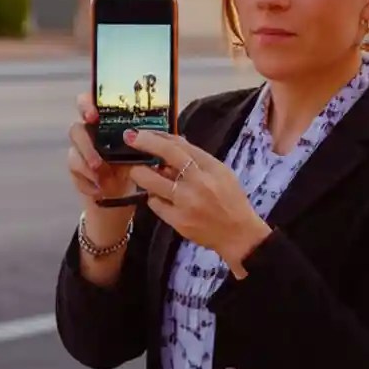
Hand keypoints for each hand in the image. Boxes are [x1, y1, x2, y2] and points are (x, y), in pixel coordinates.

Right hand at [67, 93, 135, 234]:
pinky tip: (99, 189)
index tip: (94, 115)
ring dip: (87, 165)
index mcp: (104, 120)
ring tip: (101, 175)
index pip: (88, 102)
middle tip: (97, 156)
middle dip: (84, 141)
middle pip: (76, 129)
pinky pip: (76, 174)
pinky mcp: (76, 171)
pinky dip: (88, 183)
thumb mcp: (142, 150)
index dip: (86, 105)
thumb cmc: (134, 162)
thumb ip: (146, 141)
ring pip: (73, 154)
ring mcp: (79, 152)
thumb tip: (159, 136)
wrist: (122, 191)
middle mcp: (88, 133)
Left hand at [123, 128, 272, 277]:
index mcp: (211, 167)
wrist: (238, 234)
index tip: (139, 133)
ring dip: (141, 174)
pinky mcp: (178, 220)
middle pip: (166, 155)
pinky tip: (159, 197)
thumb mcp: (220, 173)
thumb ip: (195, 160)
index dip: (155, 136)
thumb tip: (167, 146)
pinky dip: (154, 197)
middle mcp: (198, 182)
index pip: (179, 145)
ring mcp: (186, 202)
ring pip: (151, 181)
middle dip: (142, 145)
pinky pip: (154, 203)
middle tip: (130, 141)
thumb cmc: (230, 200)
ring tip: (140, 173)